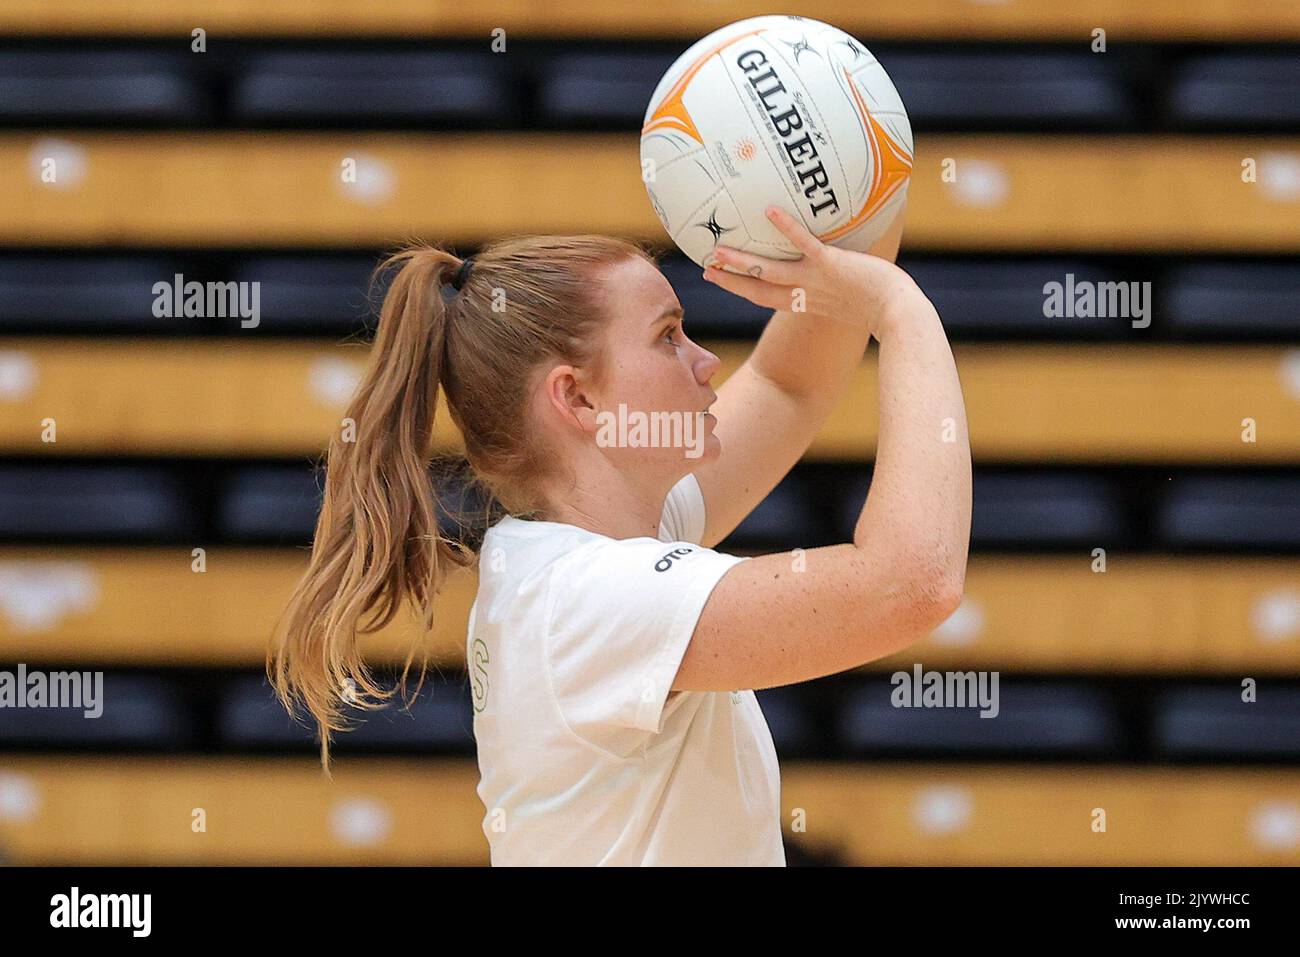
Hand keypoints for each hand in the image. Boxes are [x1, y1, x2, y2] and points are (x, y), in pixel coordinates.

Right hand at [702, 206, 921, 339]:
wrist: (898, 313)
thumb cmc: (884, 305)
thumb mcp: (854, 296)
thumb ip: (841, 283)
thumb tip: (842, 263)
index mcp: (806, 303)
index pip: (766, 298)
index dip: (741, 289)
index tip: (721, 279)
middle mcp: (804, 294)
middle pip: (758, 289)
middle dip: (730, 280)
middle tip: (705, 267)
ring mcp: (815, 279)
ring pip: (770, 271)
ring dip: (742, 262)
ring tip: (718, 249)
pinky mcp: (830, 264)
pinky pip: (804, 244)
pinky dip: (788, 228)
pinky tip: (771, 210)